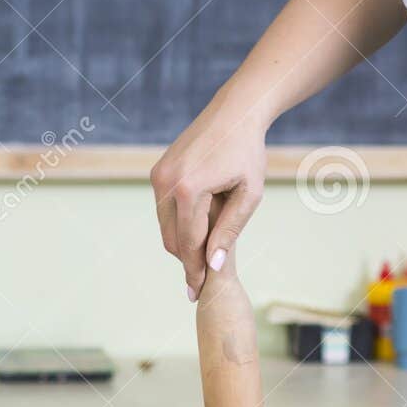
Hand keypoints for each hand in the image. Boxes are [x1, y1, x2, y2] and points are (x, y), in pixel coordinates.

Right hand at [151, 87, 267, 300]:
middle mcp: (166, 183)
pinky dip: (178, 223)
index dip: (195, 269)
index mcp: (189, 189)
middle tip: (198, 285)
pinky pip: (164, 208)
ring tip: (201, 260)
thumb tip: (212, 266)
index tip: (198, 292)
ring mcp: (158, 175)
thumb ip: (229, 230)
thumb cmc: (248, 153)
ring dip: (182, 243)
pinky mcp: (158, 171)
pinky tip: (196, 233)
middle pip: (171, 238)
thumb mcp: (249, 195)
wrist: (235, 113)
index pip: (189, 242)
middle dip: (186, 261)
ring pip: (165, 225)